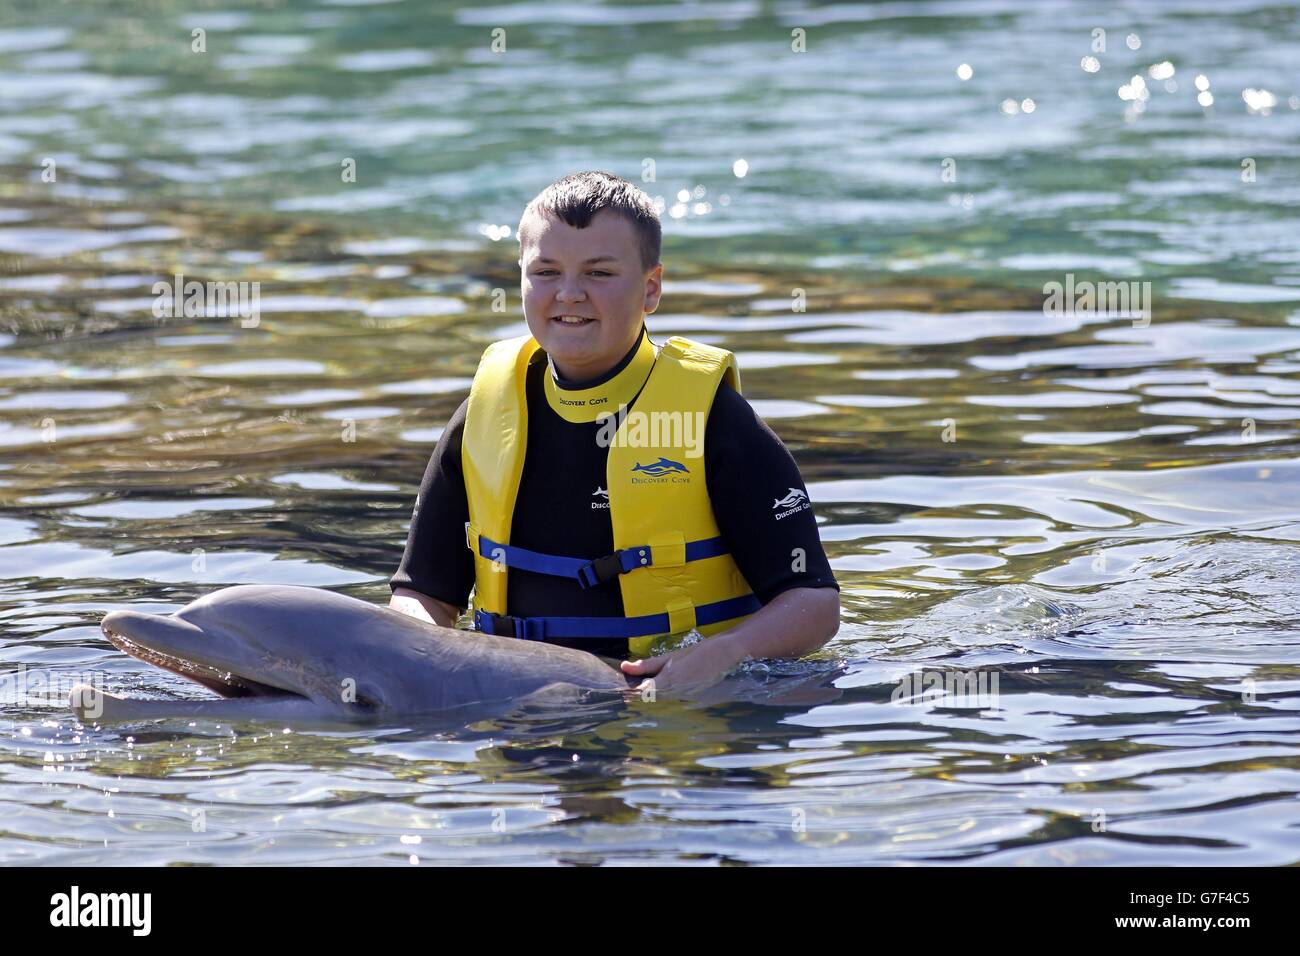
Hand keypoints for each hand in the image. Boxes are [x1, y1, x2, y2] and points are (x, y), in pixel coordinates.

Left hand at [619, 637, 741, 699]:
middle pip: (651, 703)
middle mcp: (676, 693)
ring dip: (652, 705)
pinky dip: (666, 705)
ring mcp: (686, 700)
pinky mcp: (694, 703)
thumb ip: (646, 664)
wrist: (724, 653)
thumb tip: (624, 666)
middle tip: (628, 701)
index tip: (623, 696)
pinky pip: (674, 706)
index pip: (643, 694)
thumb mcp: (669, 657)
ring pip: (662, 707)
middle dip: (640, 702)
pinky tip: (662, 702)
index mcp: (668, 681)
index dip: (632, 696)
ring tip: (641, 704)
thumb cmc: (697, 653)